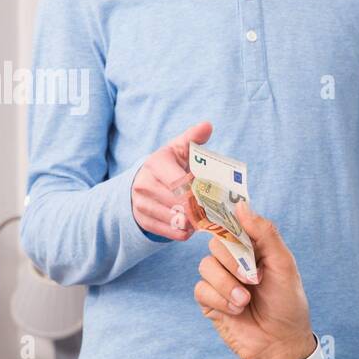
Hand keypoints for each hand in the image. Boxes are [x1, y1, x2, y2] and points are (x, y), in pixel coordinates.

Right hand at [131, 119, 212, 239]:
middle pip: (181, 204)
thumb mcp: (177, 148)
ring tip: (206, 216)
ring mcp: (141, 205)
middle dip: (202, 208)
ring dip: (196, 222)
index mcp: (155, 164)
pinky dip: (186, 232)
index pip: (181, 183)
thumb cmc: (167, 164)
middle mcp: (144, 185)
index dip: (200, 190)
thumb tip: (207, 126)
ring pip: (178, 220)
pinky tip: (193, 224)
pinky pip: (172, 233)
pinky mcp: (144, 221)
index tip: (214, 193)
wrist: (141, 182)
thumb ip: (193, 138)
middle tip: (217, 209)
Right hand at [194, 201, 316, 358]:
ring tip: (246, 300)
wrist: (280, 343)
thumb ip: (265, 234)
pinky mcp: (210, 301)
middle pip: (216, 243)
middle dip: (233, 261)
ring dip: (227, 284)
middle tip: (254, 279)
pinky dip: (220, 299)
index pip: (233, 223)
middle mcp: (234, 261)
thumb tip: (242, 206)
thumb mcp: (283, 265)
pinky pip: (201, 289)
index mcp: (254, 248)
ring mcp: (221, 280)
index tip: (218, 206)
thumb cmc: (287, 304)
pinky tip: (237, 310)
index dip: (224, 216)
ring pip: (206, 266)